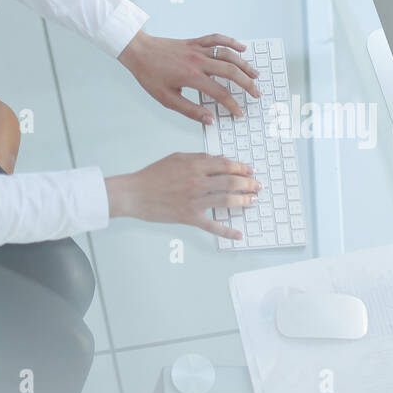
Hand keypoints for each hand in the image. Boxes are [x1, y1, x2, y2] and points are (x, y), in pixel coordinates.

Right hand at [105, 152, 260, 239]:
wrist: (135, 193)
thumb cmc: (153, 174)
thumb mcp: (176, 158)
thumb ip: (199, 158)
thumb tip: (220, 160)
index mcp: (194, 164)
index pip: (225, 164)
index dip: (241, 167)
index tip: (250, 170)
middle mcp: (197, 181)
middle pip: (230, 182)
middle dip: (248, 183)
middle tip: (258, 186)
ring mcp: (194, 200)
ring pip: (226, 201)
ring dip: (244, 201)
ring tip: (253, 201)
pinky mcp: (189, 217)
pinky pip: (212, 226)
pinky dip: (227, 231)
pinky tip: (238, 234)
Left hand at [118, 31, 259, 121]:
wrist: (138, 51)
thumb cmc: (150, 75)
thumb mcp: (166, 99)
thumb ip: (190, 110)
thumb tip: (209, 119)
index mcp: (191, 77)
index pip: (220, 93)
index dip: (232, 105)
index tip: (239, 113)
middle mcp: (198, 61)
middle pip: (230, 72)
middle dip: (247, 84)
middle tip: (256, 94)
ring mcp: (197, 49)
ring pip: (228, 54)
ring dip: (244, 64)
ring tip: (256, 74)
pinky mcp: (194, 41)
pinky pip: (216, 39)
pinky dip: (231, 42)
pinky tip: (242, 48)